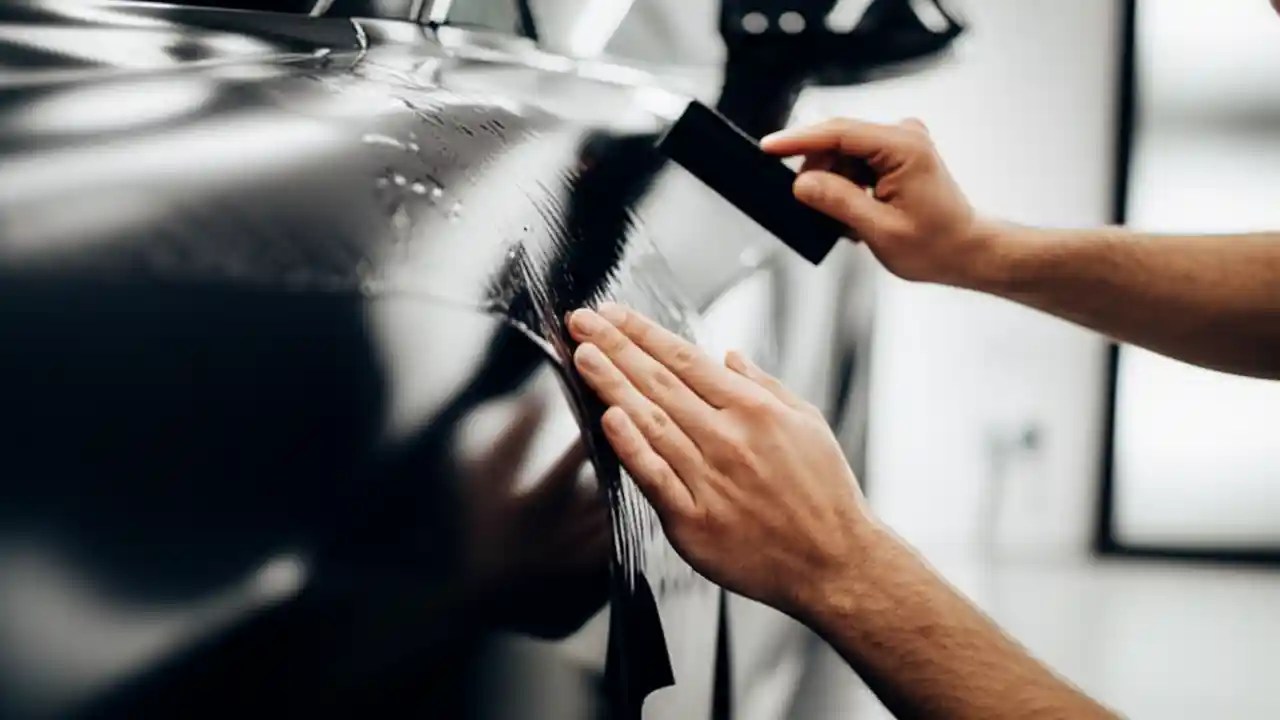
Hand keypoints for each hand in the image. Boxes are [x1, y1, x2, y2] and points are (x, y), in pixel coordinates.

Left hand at [566, 303, 874, 617]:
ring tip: (583, 356)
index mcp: (755, 409)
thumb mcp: (807, 422)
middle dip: (616, 347)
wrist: (835, 564)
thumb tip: (728, 355)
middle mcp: (729, 438)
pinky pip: (654, 477)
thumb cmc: (824, 494)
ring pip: (650, 421)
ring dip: (612, 385)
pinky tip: (607, 419)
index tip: (612, 314)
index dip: (643, 333)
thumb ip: (763, 385)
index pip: (685, 359)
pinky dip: (630, 446)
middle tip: (582, 322)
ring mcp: (709, 479)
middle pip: (660, 382)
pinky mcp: (694, 521)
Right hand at [762, 118, 984, 286]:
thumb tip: (803, 183)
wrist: (966, 251)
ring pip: (843, 154)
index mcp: (904, 147)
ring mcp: (901, 144)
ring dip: (834, 185)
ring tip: (846, 221)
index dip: (799, 140)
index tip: (768, 147)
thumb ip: (839, 202)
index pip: (839, 133)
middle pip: (837, 142)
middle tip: (813, 210)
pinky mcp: (896, 155)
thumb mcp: (880, 229)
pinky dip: (847, 187)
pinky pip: (855, 162)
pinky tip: (855, 213)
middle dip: (818, 174)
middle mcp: (904, 136)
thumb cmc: (936, 245)